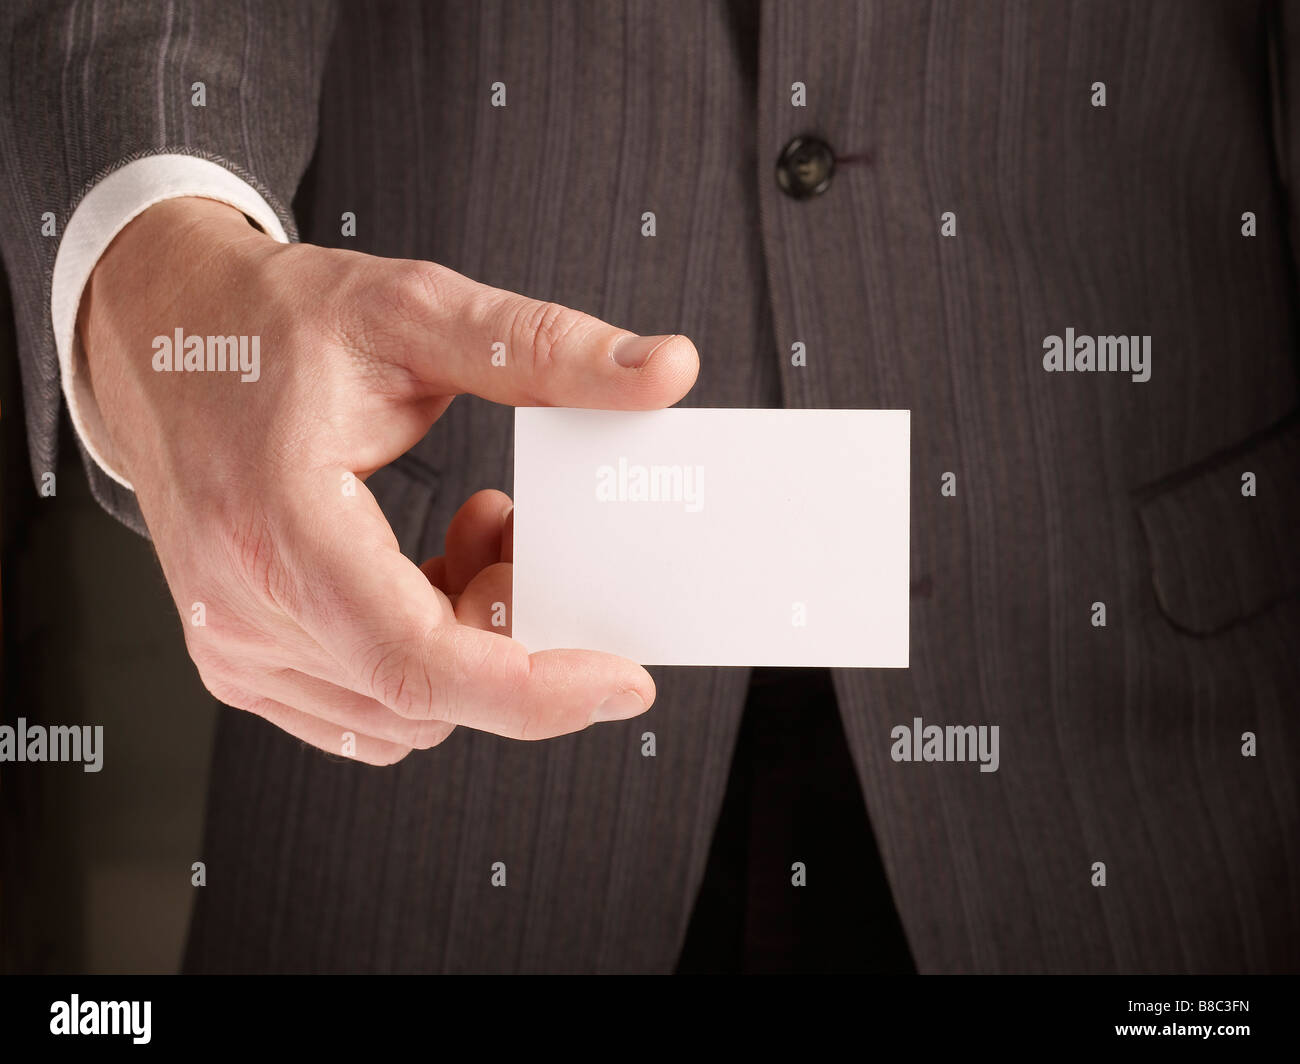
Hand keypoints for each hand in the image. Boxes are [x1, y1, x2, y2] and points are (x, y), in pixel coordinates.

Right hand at [79, 197, 697, 763]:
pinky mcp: (243, 660)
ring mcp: (237, 647)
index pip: (419, 661)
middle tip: (521, 532)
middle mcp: (245, 611)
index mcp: (281, 526)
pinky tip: (428, 574)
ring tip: (472, 535)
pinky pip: (369, 710)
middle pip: (430, 692)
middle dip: (513, 631)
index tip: (623, 681)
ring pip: (407, 713)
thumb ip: (545, 347)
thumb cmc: (270, 325)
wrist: (164, 339)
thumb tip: (666, 370)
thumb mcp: (414, 311)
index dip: (536, 691)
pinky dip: (428, 660)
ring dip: (472, 643)